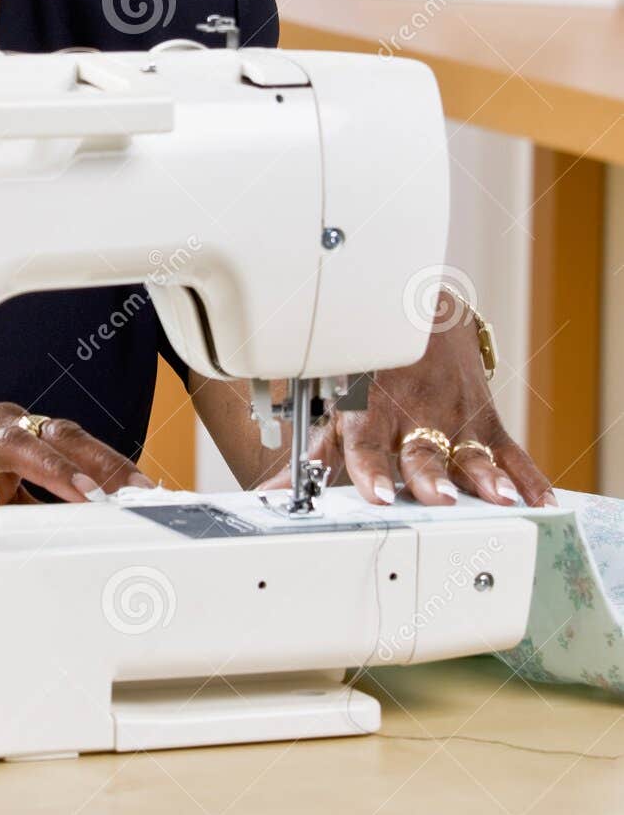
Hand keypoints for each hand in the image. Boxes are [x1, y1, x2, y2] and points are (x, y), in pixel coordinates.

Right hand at [0, 402, 154, 505]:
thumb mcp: (16, 484)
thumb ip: (52, 498)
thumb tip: (105, 522)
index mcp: (25, 428)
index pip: (77, 439)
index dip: (111, 462)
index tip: (145, 490)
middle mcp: (3, 425)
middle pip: (59, 436)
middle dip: (97, 465)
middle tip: (127, 493)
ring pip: (17, 445)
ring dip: (54, 470)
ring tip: (85, 494)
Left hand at [266, 288, 556, 508]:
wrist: (419, 313)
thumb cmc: (372, 368)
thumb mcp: (340, 403)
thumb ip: (315, 453)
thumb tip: (276, 493)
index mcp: (372, 410)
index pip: (366, 444)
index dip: (370, 469)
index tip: (378, 495)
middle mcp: (416, 414)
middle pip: (423, 450)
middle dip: (431, 474)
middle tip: (439, 497)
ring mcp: (455, 416)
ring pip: (471, 451)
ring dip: (485, 476)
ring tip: (499, 500)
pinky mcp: (486, 419)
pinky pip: (510, 452)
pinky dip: (528, 477)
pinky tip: (539, 502)